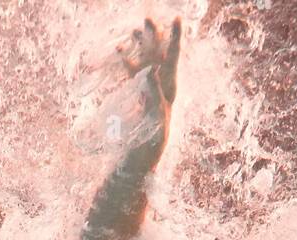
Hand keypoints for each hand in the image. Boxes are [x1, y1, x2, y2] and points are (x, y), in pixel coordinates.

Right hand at [117, 15, 181, 156]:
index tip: (177, 19)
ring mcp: (147, 91)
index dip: (175, 39)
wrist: (139, 162)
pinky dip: (126, 61)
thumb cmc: (151, 146)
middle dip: (154, 36)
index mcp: (168, 91)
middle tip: (147, 18)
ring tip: (134, 29)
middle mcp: (160, 87)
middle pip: (158, 55)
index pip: (173, 60)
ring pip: (144, 61)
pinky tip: (119, 50)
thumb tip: (152, 72)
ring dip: (139, 46)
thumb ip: (154, 97)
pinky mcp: (135, 97)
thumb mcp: (156, 122)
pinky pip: (132, 74)